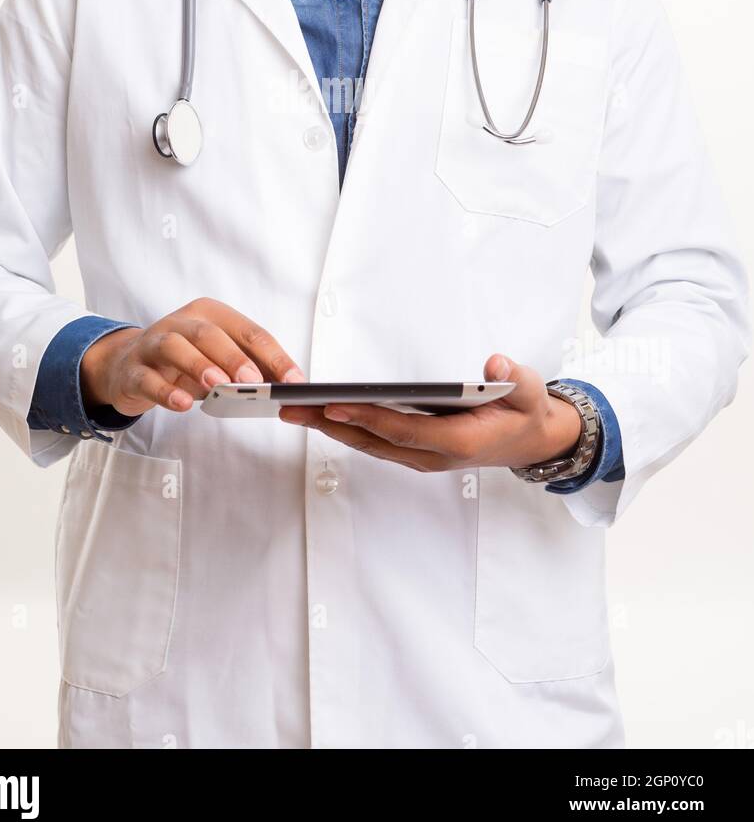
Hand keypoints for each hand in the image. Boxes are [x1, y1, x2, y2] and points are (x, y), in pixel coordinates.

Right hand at [80, 297, 305, 418]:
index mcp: (211, 314)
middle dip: (234, 357)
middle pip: (209, 334)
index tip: (294, 381)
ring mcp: (154, 343)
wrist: (127, 366)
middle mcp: (182, 322)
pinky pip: (148, 378)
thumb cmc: (184, 363)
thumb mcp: (217, 360)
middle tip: (253, 380)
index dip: (274, 357)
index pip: (249, 332)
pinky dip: (165, 391)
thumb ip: (246, 369)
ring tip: (217, 386)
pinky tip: (181, 404)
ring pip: (175, 347)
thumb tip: (285, 388)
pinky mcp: (133, 369)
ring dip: (199, 365)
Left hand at [277, 353, 581, 473]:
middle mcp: (433, 456)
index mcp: (457, 443)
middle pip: (373, 442)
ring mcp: (422, 458)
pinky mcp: (416, 453)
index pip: (402, 430)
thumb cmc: (524, 413)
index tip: (332, 406)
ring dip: (330, 430)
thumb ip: (514, 378)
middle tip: (291, 409)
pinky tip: (322, 416)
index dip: (366, 419)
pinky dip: (346, 430)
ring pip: (368, 445)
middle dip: (329, 426)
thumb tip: (496, 363)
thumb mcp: (528, 391)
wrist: (530, 441)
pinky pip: (374, 443)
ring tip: (294, 412)